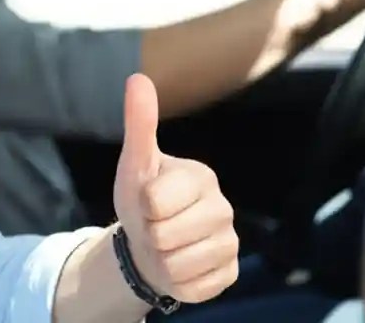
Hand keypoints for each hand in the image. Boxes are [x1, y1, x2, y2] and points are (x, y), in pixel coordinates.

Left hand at [112, 74, 238, 303]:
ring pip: (179, 264)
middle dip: (150, 235)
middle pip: (166, 235)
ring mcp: (230, 243)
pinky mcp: (229, 274)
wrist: (148, 242)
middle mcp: (223, 208)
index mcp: (202, 177)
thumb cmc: (142, 199)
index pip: (155, 201)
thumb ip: (139, 123)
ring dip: (162, 260)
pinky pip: (194, 288)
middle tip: (155, 226)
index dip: (142, 206)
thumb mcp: (134, 163)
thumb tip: (138, 77)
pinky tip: (180, 266)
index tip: (148, 201)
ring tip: (165, 246)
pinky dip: (178, 283)